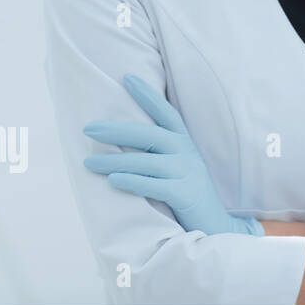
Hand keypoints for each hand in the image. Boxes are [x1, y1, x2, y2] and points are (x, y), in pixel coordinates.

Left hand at [83, 74, 262, 236]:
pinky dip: (133, 181)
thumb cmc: (187, 194)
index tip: (127, 77)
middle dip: (118, 129)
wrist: (216, 226)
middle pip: (150, 134)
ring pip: (147, 161)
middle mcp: (187, 153)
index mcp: (184, 143)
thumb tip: (118, 140)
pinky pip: (155, 185)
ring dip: (115, 160)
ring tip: (89, 162)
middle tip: (89, 127)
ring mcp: (188, 173)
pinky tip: (113, 180)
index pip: (165, 112)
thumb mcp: (176, 167)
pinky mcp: (186, 195)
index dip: (148, 95)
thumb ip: (156, 153)